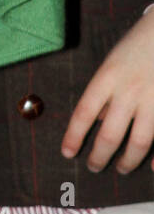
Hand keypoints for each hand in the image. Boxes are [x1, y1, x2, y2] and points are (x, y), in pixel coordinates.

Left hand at [61, 9, 153, 172]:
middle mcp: (129, 91)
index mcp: (108, 77)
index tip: (67, 153)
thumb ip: (103, 92)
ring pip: (139, 141)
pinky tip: (152, 168)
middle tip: (94, 166)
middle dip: (100, 156)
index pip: (84, 113)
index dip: (74, 136)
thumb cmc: (138, 45)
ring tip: (121, 168)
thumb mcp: (112, 63)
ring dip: (128, 160)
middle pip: (110, 134)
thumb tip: (95, 120)